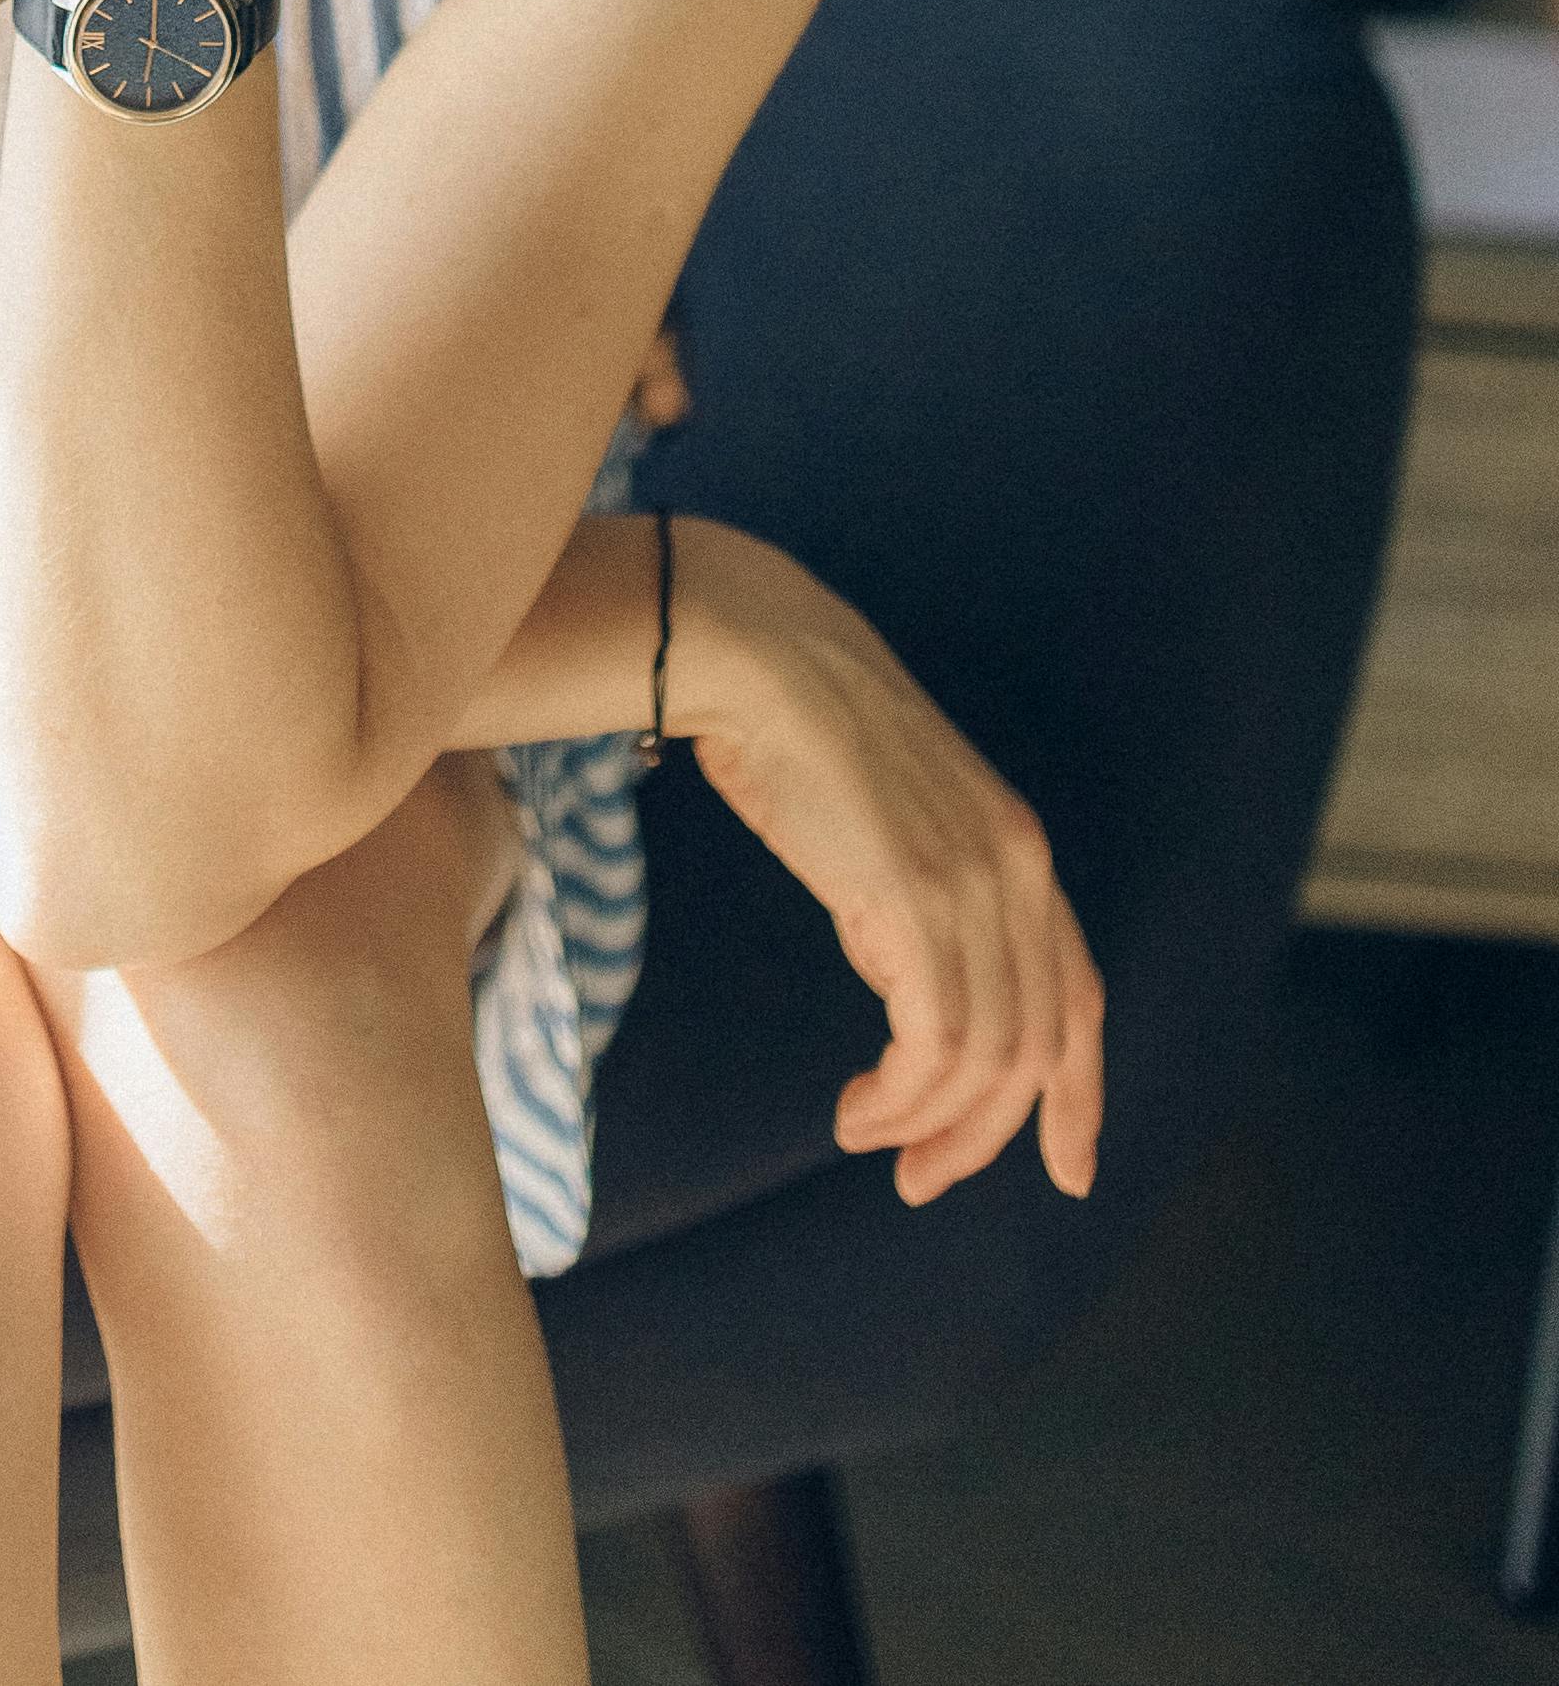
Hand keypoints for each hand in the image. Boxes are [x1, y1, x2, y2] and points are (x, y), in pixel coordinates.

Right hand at [682, 537, 1103, 1207]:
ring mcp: (971, 885)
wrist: (759, 657)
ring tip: (866, 1136)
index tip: (1067, 1169)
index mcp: (1022, 851)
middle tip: (920, 1180)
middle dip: (984, 1136)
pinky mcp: (914, 900)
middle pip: (1037, 1048)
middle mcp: (1019, 872)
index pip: (1080, 998)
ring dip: (929, 1124)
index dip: (1080, 1095)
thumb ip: (926, 895)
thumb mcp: (894, 824)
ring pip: (987, 1058)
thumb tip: (908, 981)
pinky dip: (900, 1098)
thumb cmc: (803, 734)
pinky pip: (934, 1043)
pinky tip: (857, 1108)